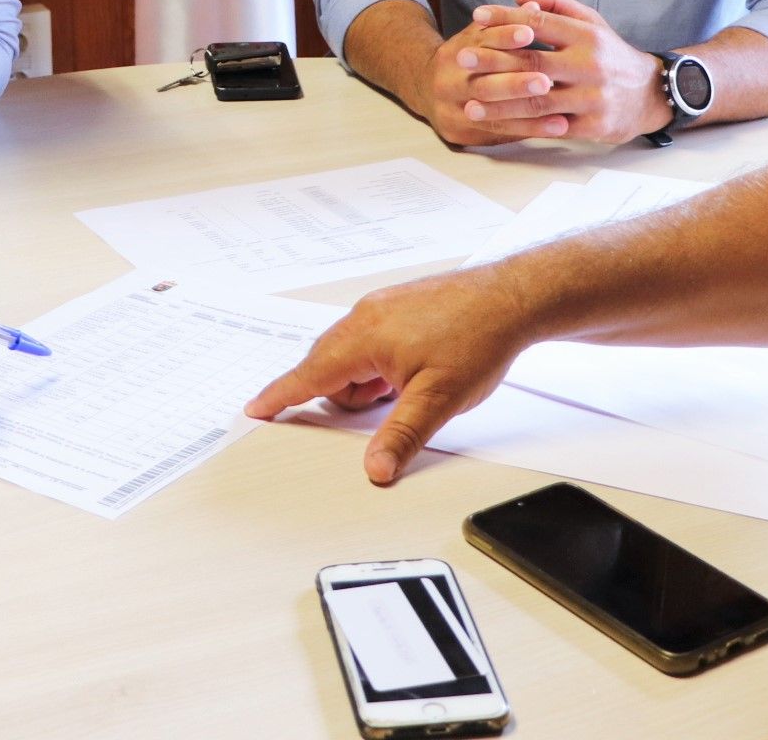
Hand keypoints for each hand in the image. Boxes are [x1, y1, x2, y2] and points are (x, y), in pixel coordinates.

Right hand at [246, 265, 539, 484]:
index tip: (256, 408)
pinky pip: (370, 341)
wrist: (511, 298)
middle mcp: (365, 316)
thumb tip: (375, 469)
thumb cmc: (477, 337)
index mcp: (364, 336)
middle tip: (387, 405)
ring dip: (370, 380)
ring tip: (413, 386)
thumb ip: (400, 436)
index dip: (281, 395)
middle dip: (349, 396)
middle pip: (329, 368)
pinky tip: (415, 370)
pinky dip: (381, 364)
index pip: (309, 374)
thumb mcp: (437, 399)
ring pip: (352, 356)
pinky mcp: (396, 306)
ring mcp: (381, 308)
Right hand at [413, 21, 563, 147]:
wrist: (424, 89)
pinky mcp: (458, 133)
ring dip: (528, 114)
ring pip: (490, 115)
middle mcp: (447, 82)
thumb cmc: (466, 59)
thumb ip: (505, 23)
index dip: (506, 37)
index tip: (531, 34)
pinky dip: (528, 131)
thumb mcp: (478, 36)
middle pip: (483, 84)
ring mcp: (449, 110)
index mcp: (454, 53)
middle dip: (516, 84)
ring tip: (561, 113)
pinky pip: (497, 134)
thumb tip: (534, 7)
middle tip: (547, 82)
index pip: (480, 43)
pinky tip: (555, 128)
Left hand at [452, 0, 671, 143]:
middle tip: (462, 60)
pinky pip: (552, 127)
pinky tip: (499, 126)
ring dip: (500, 103)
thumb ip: (557, 5)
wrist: (652, 94)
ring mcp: (593, 98)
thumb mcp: (592, 23)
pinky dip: (524, 126)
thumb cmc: (611, 55)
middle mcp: (590, 65)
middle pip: (533, 62)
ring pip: (538, 100)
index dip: (506, 18)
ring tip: (470, 103)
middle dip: (493, 61)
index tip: (477, 16)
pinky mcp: (595, 126)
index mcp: (587, 36)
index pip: (540, 22)